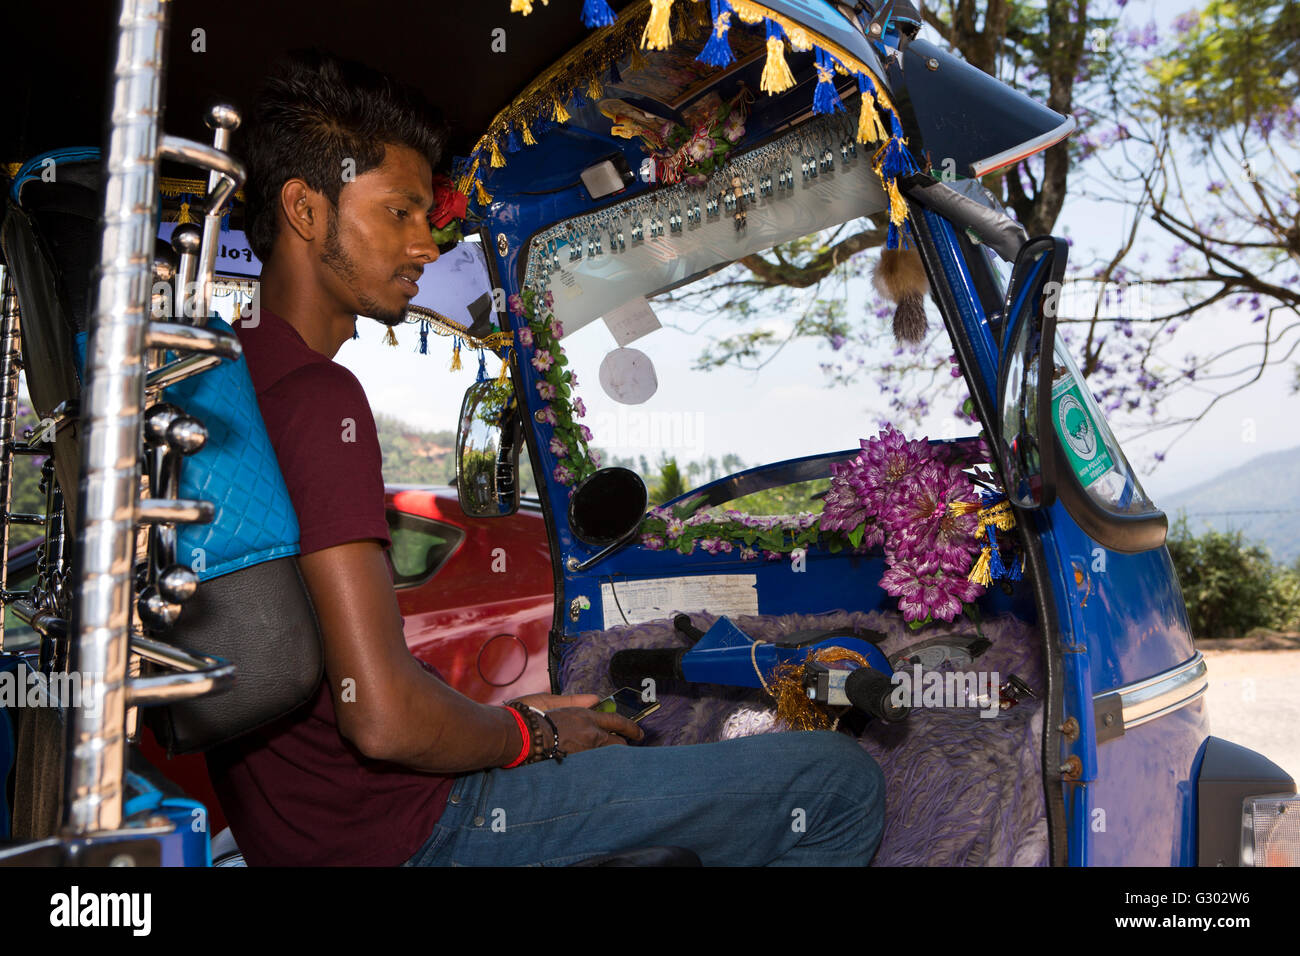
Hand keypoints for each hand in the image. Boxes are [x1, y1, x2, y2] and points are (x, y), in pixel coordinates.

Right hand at [508, 693, 644, 754]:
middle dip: (622, 746)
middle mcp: (589, 734)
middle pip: (618, 744)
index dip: (631, 728)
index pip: (617, 722)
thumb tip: (596, 699)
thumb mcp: (555, 702)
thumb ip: (577, 701)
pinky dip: (596, 767)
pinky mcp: (576, 765)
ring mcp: (583, 752)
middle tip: (623, 748)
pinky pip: (593, 767)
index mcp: (585, 716)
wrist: (518, 736)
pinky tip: (594, 769)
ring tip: (609, 760)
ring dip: (609, 758)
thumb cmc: (532, 716)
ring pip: (607, 757)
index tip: (639, 734)